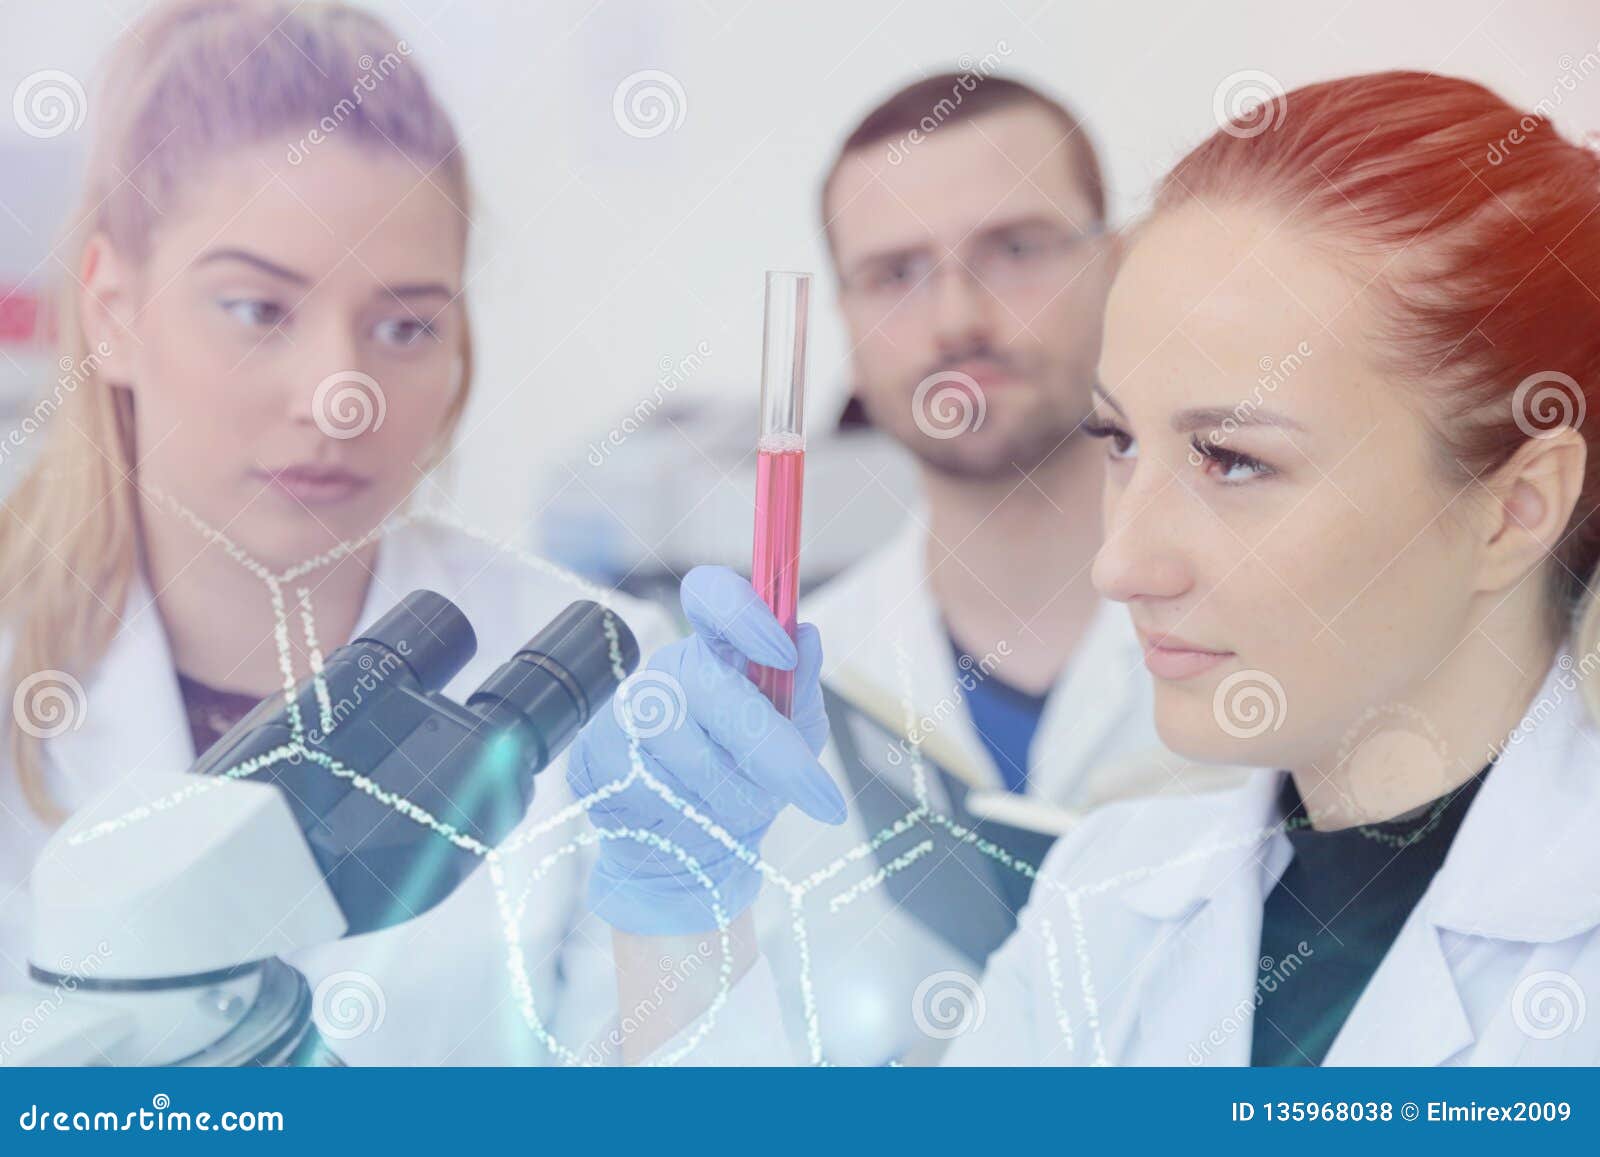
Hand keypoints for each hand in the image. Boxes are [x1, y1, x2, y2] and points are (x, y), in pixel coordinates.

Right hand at [567, 565, 845, 934]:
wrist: (696, 852)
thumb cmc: (752, 778)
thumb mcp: (796, 735)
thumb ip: (800, 688)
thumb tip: (807, 635)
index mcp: (719, 649)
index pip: (713, 595)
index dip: (743, 613)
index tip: (783, 656)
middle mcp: (671, 668)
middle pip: (708, 684)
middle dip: (769, 746)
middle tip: (817, 793)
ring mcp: (627, 707)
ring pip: (679, 740)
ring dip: (729, 788)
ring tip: (747, 812)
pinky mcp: (595, 752)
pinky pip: (643, 778)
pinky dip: (685, 809)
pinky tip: (695, 819)